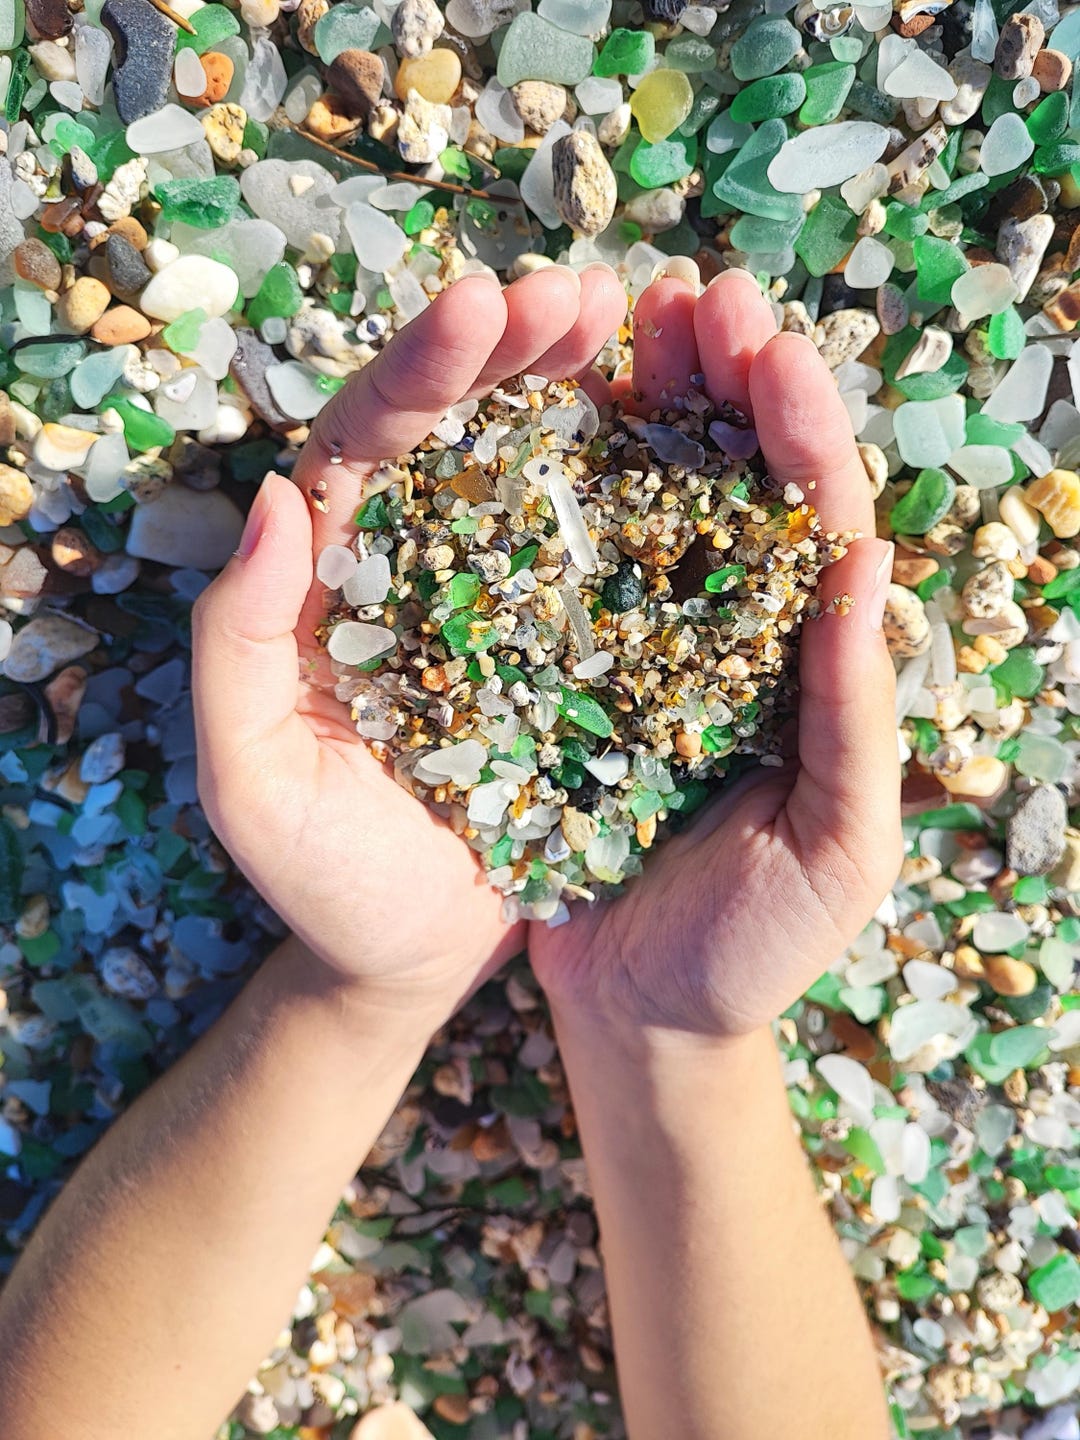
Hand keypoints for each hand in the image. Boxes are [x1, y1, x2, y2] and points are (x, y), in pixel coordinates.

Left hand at [192, 266, 626, 1023]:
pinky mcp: (571, 642)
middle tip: (592, 293)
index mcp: (331, 578)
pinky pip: (612, 547)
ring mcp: (500, 596)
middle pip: (463, 426)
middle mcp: (418, 564)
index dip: (426, 367)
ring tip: (658, 328)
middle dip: (520, 348)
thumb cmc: (323, 882)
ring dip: (598, 390)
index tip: (490, 302)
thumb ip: (236, 644)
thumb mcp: (253, 782)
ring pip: (544, 466)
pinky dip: (652, 485)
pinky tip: (699, 434)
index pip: (370, 442)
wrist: (404, 959)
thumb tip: (279, 496)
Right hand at [530, 270, 901, 1041]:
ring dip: (648, 404)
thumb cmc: (758, 950)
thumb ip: (859, 718)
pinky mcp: (571, 673)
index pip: (822, 523)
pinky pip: (569, 567)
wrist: (645, 1015)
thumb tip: (867, 561)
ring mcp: (650, 648)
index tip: (769, 347)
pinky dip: (562, 487)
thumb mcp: (838, 849)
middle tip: (693, 292)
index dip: (803, 433)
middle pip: (741, 482)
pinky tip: (539, 418)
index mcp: (814, 667)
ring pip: (656, 502)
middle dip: (727, 381)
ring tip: (621, 316)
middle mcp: (735, 635)